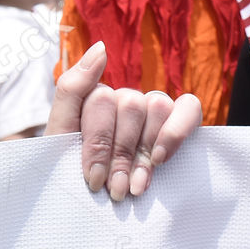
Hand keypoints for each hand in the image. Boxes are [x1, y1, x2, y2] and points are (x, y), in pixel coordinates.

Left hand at [45, 41, 201, 200]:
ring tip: (135, 187)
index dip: (99, 143)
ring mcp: (152, 110)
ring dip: (146, 151)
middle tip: (114, 189)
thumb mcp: (60, 132)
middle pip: (130, 105)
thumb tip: (101, 47)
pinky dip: (176, 131)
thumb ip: (72, 87)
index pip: (102, 100)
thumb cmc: (73, 169)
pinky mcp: (178, 123)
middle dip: (120, 153)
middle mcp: (125, 99)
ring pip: (158, 106)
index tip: (94, 179)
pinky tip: (160, 159)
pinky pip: (189, 107)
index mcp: (95, 96)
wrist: (90, 201)